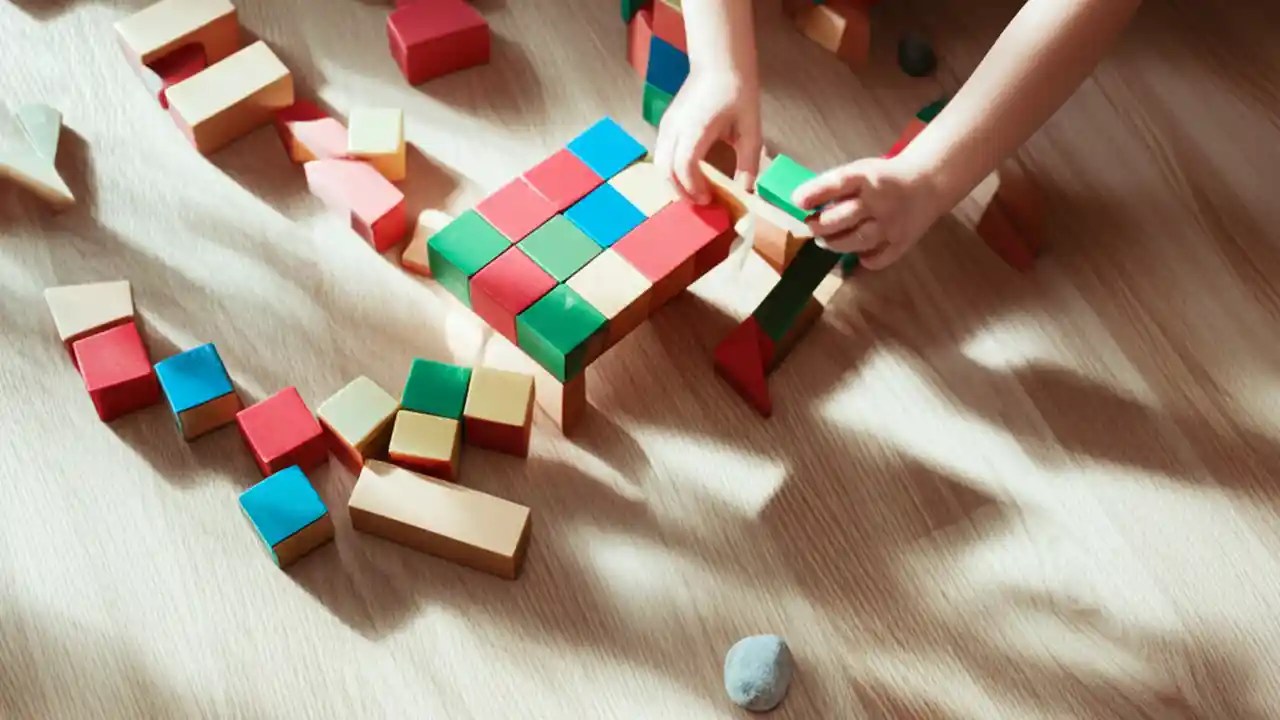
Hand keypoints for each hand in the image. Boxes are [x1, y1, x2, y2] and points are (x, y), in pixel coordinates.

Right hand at [653, 69, 762, 204]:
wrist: (719, 61)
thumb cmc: (737, 90)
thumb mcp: (751, 127)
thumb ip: (749, 160)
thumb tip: (747, 189)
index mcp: (696, 128)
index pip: (684, 167)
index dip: (693, 188)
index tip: (709, 198)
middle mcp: (675, 128)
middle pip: (666, 170)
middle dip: (681, 192)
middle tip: (700, 202)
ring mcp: (667, 125)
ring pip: (659, 163)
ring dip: (673, 182)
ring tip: (693, 191)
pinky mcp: (666, 123)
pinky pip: (661, 153)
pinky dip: (670, 170)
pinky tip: (688, 174)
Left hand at [792, 156, 943, 269]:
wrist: (929, 182)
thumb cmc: (884, 178)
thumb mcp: (861, 171)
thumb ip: (836, 187)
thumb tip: (802, 205)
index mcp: (867, 176)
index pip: (837, 183)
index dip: (814, 193)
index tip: (798, 202)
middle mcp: (879, 200)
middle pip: (842, 218)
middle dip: (820, 225)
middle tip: (813, 226)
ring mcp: (892, 223)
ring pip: (857, 240)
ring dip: (835, 244)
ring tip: (826, 241)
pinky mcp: (903, 241)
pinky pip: (880, 258)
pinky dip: (867, 260)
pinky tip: (859, 255)